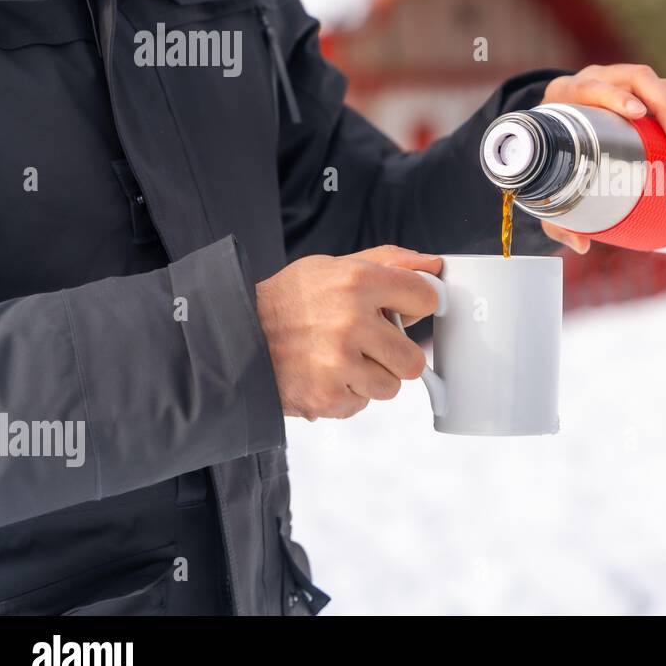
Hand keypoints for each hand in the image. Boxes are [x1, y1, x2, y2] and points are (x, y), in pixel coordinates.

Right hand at [255, 245, 442, 420]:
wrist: (232, 339)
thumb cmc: (287, 302)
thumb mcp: (332, 266)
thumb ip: (387, 262)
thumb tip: (433, 266)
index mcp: (357, 282)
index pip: (425, 298)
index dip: (417, 305)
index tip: (406, 309)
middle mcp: (351, 322)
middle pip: (414, 358)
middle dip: (394, 355)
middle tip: (368, 345)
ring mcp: (338, 363)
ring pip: (391, 386)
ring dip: (372, 378)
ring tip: (340, 359)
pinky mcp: (327, 396)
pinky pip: (362, 403)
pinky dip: (347, 394)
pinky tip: (323, 374)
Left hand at [539, 63, 665, 253]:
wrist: (557, 128)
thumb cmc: (553, 156)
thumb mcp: (549, 184)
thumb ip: (558, 217)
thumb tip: (581, 245)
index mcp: (568, 96)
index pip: (592, 86)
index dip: (614, 96)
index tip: (636, 113)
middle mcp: (600, 80)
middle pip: (639, 80)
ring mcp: (627, 84)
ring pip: (664, 88)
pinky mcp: (649, 95)